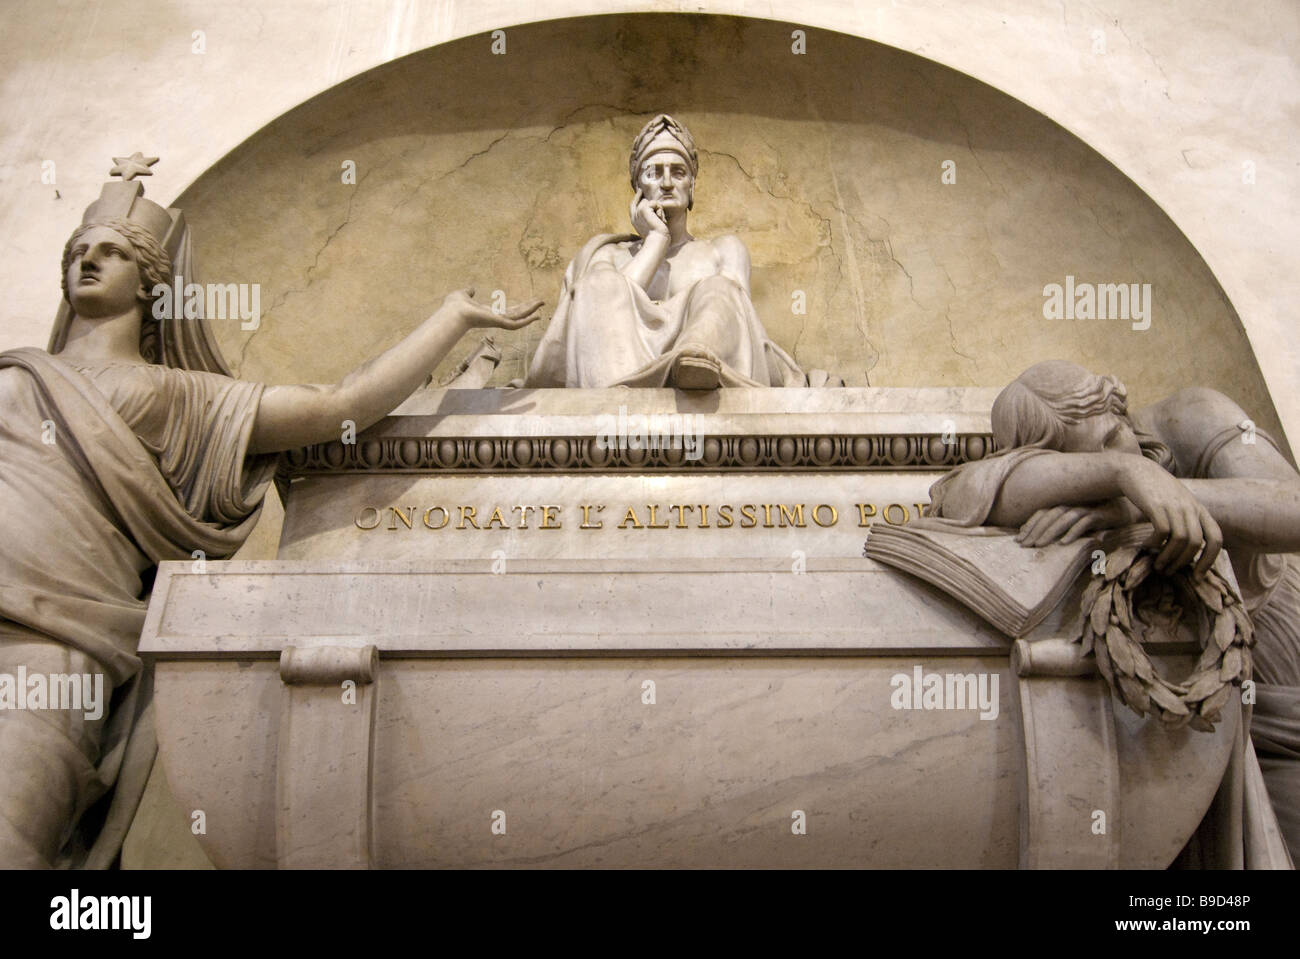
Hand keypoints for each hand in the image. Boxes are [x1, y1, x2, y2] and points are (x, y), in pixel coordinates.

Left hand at [442, 287, 544, 331]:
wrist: (452, 312)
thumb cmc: (454, 306)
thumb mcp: (463, 294)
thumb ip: (469, 292)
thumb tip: (471, 289)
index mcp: (489, 313)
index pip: (508, 311)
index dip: (518, 307)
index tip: (527, 303)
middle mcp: (495, 319)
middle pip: (517, 313)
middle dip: (529, 307)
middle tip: (541, 301)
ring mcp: (498, 322)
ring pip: (519, 317)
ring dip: (531, 310)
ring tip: (542, 302)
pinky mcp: (499, 323)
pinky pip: (516, 324)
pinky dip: (527, 321)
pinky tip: (537, 316)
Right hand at [629, 189, 668, 239]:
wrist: (657, 240)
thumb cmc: (657, 237)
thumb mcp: (650, 226)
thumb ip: (648, 218)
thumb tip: (652, 208)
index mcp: (634, 221)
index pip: (633, 205)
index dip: (637, 197)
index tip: (640, 190)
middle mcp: (634, 216)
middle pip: (643, 201)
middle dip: (652, 206)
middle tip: (658, 217)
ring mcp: (638, 212)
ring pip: (649, 202)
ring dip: (657, 209)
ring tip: (659, 220)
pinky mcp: (643, 209)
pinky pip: (654, 203)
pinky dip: (659, 210)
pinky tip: (659, 219)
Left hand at [1015, 499, 1140, 547]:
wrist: (1129, 510)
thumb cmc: (1101, 519)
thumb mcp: (1079, 524)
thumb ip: (1063, 529)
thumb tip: (1042, 539)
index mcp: (1066, 504)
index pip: (1043, 513)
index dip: (1030, 524)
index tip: (1018, 538)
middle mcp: (1074, 504)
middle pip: (1050, 516)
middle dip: (1035, 530)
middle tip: (1024, 545)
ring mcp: (1087, 508)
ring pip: (1063, 519)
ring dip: (1050, 532)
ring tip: (1039, 545)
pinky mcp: (1100, 515)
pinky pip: (1084, 523)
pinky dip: (1073, 532)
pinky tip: (1064, 543)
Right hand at [1118, 456, 1222, 576]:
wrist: (1137, 470)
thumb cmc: (1157, 491)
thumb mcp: (1180, 503)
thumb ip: (1188, 520)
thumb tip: (1190, 549)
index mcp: (1199, 509)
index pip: (1215, 538)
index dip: (1210, 560)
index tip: (1198, 576)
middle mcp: (1190, 508)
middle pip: (1196, 543)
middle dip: (1183, 562)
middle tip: (1169, 572)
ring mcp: (1174, 506)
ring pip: (1181, 540)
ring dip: (1168, 557)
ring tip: (1158, 565)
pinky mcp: (1156, 505)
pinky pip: (1162, 531)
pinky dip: (1155, 543)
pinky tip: (1147, 546)